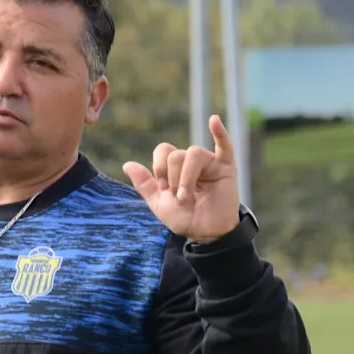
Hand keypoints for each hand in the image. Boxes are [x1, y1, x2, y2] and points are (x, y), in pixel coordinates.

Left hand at [122, 115, 240, 242]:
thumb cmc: (184, 218)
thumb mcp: (158, 203)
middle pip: (177, 154)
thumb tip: (127, 164)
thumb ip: (144, 184)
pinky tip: (213, 120)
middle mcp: (190, 162)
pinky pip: (224, 145)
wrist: (205, 233)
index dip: (159, 168)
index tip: (163, 189)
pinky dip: (219, 132)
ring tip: (187, 196)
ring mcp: (209, 163)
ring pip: (193, 152)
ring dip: (186, 177)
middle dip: (173, 178)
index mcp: (174, 167)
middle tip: (180, 198)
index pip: (163, 151)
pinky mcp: (226, 167)